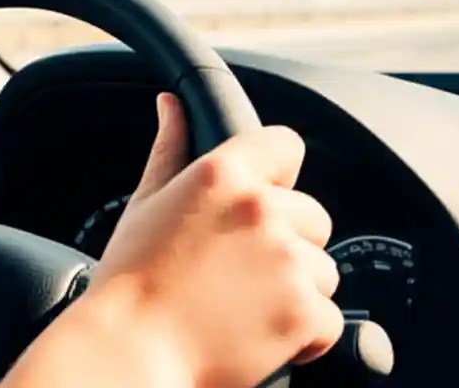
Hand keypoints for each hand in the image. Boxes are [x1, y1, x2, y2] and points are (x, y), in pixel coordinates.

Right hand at [85, 93, 342, 387]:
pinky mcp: (303, 311)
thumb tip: (171, 104)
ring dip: (295, 290)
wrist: (131, 353)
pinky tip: (258, 335)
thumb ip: (170, 148)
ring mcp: (286, 260)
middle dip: (288, 244)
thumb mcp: (146, 205)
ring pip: (323, 269)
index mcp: (222, 175)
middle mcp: (260, 209)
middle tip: (239, 272)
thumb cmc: (131, 283)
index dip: (278, 176)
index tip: (261, 204)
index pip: (286, 145)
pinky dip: (304, 335)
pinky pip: (328, 318)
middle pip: (313, 215)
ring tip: (243, 307)